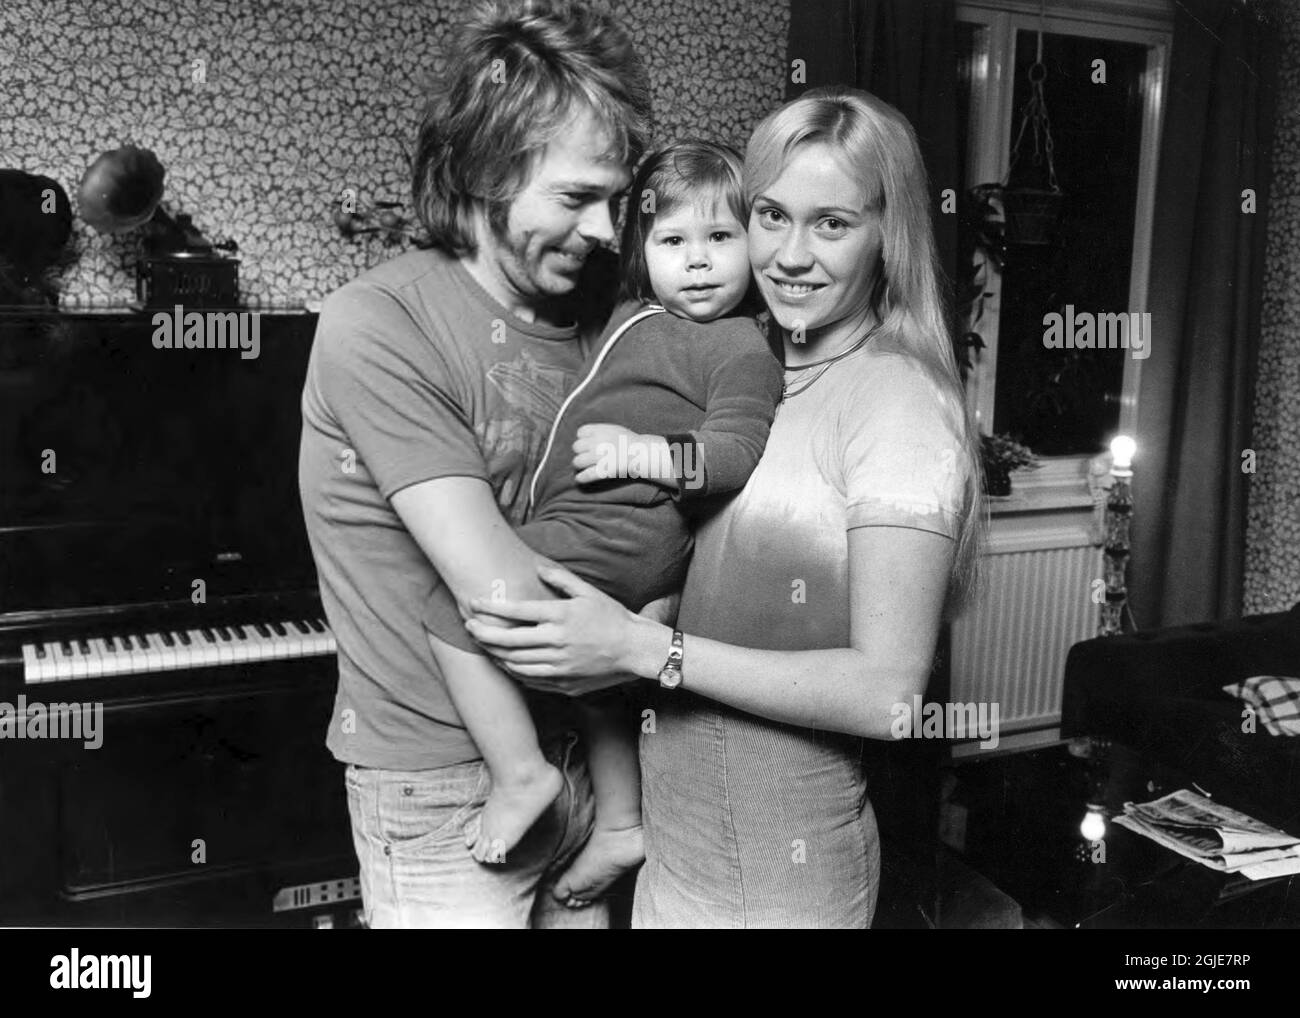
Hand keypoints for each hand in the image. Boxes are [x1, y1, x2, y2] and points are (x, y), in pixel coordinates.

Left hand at [463, 561, 641, 695]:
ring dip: (494, 653)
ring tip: (483, 644)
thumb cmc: (613, 618)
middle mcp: (557, 641)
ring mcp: (559, 665)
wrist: (635, 650)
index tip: (474, 604)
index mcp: (561, 616)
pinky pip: (529, 678)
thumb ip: (561, 579)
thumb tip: (538, 566)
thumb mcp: (589, 592)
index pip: (517, 610)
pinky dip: (512, 670)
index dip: (491, 607)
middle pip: (509, 639)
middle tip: (469, 627)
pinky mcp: (563, 682)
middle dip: (483, 633)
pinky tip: (505, 661)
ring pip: (515, 662)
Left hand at [572, 423, 641, 484]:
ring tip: (583, 466)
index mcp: (600, 431)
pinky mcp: (603, 471)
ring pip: (577, 461)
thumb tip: (584, 436)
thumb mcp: (614, 429)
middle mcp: (597, 443)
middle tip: (586, 456)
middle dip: (580, 451)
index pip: (581, 432)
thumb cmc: (629, 442)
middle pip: (576, 447)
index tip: (586, 443)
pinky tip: (579, 478)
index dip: (582, 438)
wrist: (642, 453)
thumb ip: (599, 431)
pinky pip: (586, 475)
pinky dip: (581, 478)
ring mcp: (599, 457)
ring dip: (579, 464)